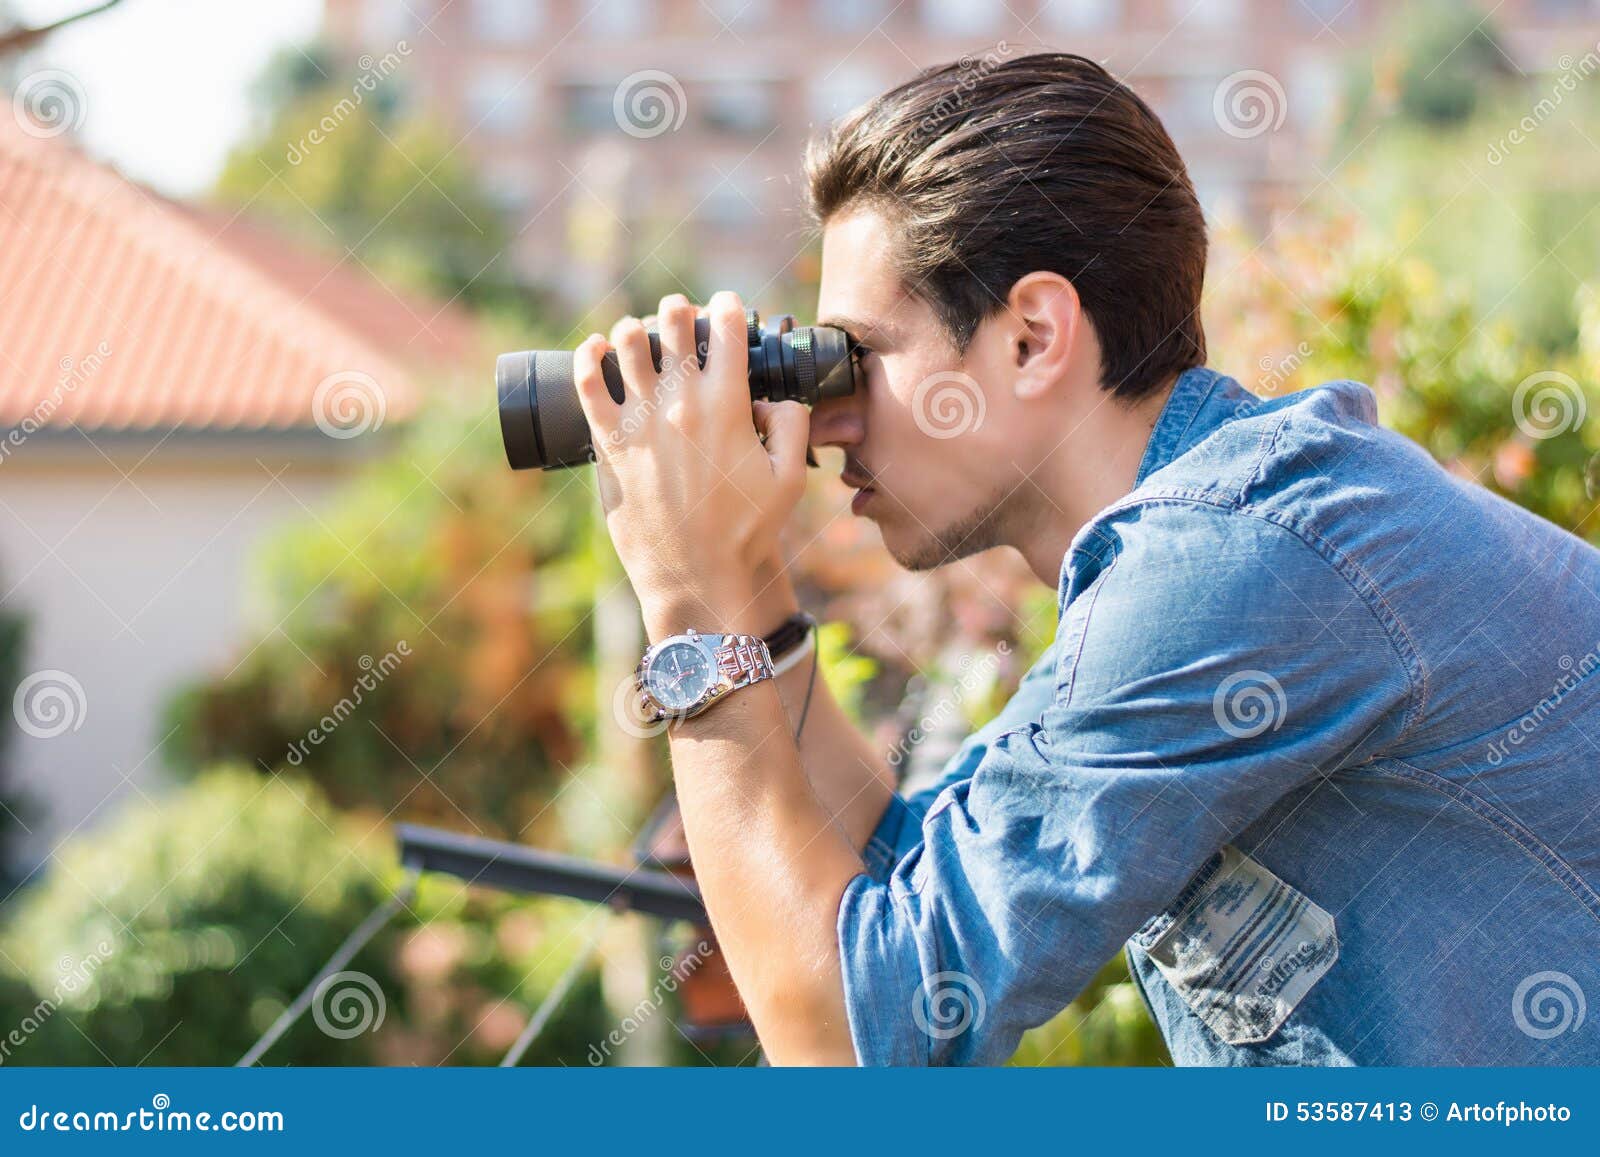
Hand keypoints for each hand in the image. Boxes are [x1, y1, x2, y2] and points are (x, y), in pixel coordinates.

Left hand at [573, 291, 809, 639]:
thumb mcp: (789, 478)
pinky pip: (586, 383)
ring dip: (634, 328)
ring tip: (639, 335)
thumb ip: (792, 425)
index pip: (726, 328)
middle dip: (679, 309)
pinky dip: (588, 355)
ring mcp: (639, 421)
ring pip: (626, 343)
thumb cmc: (746, 532)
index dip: (728, 306)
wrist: (697, 577)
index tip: (727, 307)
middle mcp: (680, 404)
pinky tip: (594, 347)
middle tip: (681, 316)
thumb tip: (770, 397)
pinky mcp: (608, 444)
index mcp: (728, 405)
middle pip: (673, 324)